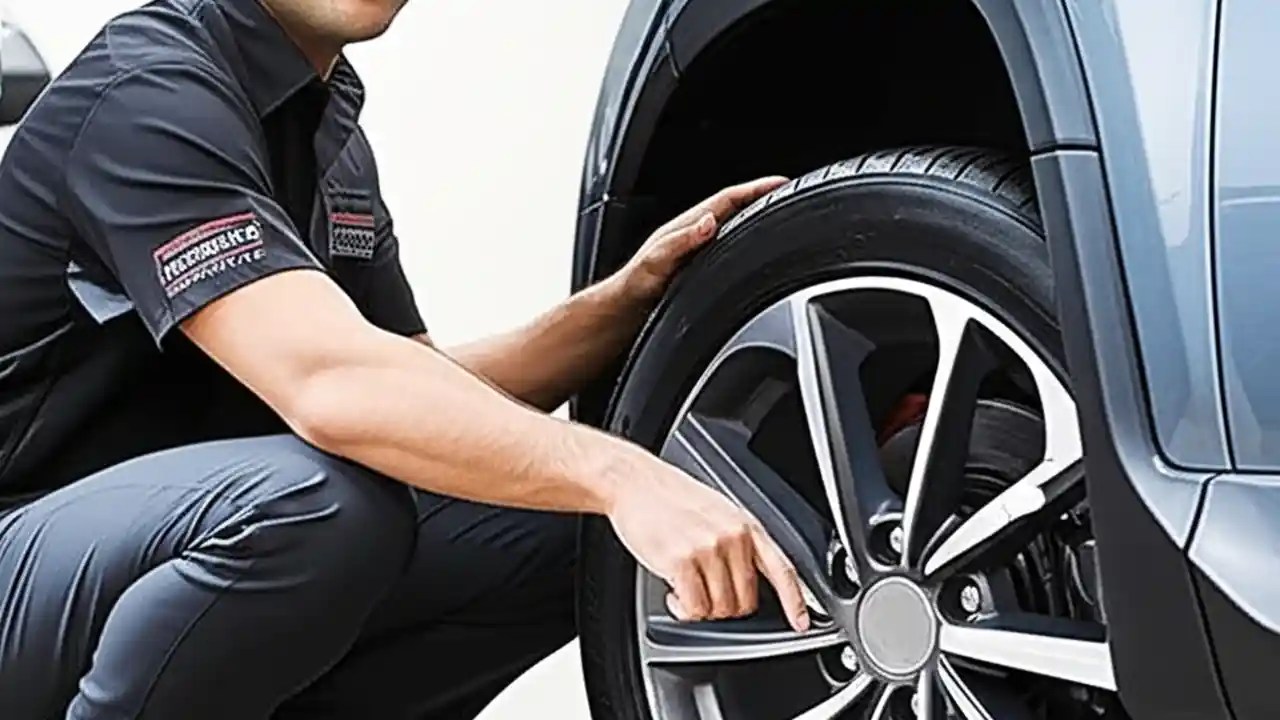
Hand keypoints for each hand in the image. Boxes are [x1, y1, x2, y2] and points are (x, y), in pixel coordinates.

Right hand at [603, 446, 809, 631]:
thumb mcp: (718, 512)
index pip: (782, 569)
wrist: (635, 482)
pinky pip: (694, 608)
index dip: (795, 601)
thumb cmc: (670, 497)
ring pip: (720, 609)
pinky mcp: (682, 561)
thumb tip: (746, 580)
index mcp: (745, 525)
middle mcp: (732, 537)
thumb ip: (737, 542)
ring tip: (685, 589)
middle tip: (705, 595)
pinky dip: (683, 610)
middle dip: (726, 609)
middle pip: (746, 602)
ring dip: (701, 609)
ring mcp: (708, 549)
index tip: (801, 622)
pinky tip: (673, 593)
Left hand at [609, 176, 788, 310]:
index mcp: (686, 226)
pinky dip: (745, 241)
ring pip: (733, 226)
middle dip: (761, 198)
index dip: (755, 190)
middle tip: (789, 194)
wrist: (624, 311)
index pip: (727, 200)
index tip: (779, 183)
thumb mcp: (656, 263)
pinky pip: (729, 246)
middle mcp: (694, 234)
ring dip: (755, 217)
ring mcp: (697, 249)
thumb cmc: (635, 288)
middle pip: (734, 208)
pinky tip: (754, 247)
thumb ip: (681, 242)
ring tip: (779, 213)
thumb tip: (709, 222)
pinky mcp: (698, 266)